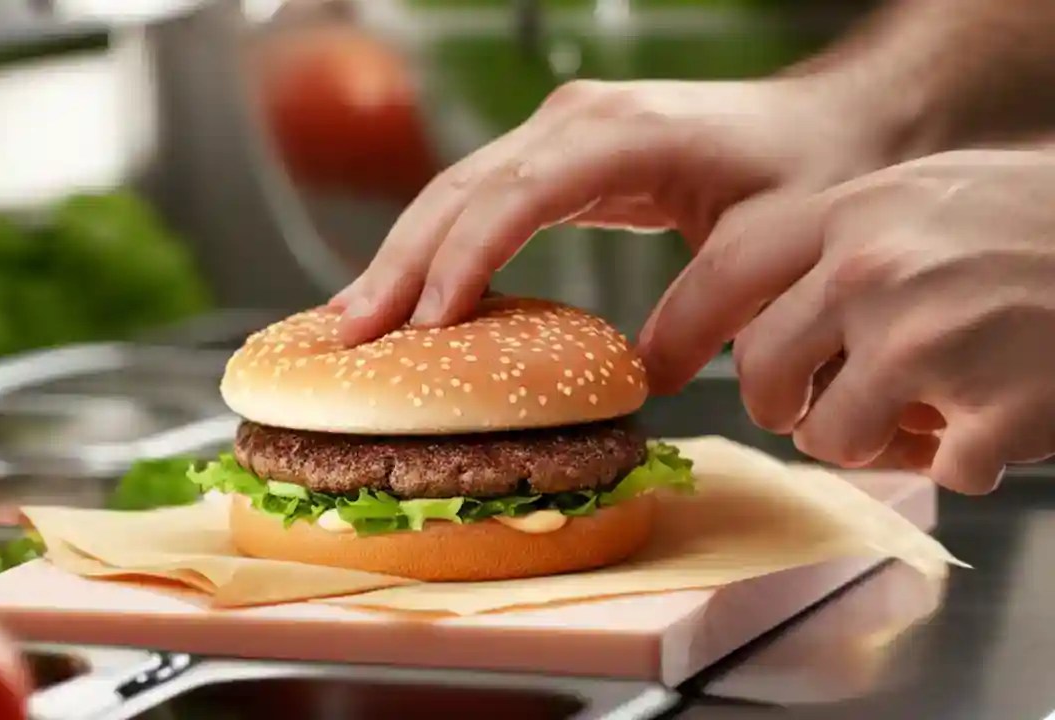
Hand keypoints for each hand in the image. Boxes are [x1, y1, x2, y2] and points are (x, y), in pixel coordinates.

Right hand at [330, 76, 898, 344]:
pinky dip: (435, 249)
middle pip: (460, 190)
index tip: (422, 326)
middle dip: (400, 264)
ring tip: (348, 322)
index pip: (515, 196)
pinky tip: (405, 294)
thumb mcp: (773, 245)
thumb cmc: (811, 171)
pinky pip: (478, 201)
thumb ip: (704, 310)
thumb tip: (634, 380)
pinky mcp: (558, 157)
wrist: (832, 119)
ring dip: (401, 258)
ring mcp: (559, 133)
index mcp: (621, 132)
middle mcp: (574, 121)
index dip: (463, 261)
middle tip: (347, 336)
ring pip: (454, 193)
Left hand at [642, 149, 1054, 492]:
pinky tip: (997, 419)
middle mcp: (872, 272)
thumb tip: (758, 314)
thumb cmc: (1037, 226)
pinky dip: (961, 461)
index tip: (655, 366)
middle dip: (789, 403)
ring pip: (828, 439)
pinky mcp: (986, 411)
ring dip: (873, 440)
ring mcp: (925, 341)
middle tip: (833, 398)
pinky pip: (929, 472)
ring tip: (934, 403)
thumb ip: (838, 245)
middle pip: (762, 376)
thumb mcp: (922, 197)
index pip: (723, 272)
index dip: (679, 326)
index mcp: (852, 213)